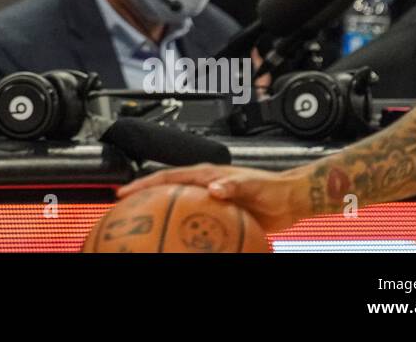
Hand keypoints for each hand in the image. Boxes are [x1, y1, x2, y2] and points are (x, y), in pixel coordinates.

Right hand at [115, 164, 309, 233]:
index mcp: (206, 174)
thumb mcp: (253, 185)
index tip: (126, 193)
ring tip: (144, 227)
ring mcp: (210, 198)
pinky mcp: (218, 213)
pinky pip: (195, 220)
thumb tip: (213, 189)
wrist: (290, 199)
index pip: (168, 177)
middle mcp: (204, 184)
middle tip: (125, 210)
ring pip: (178, 205)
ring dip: (160, 212)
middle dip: (144, 197)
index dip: (145, 184)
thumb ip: (233, 185)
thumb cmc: (273, 188)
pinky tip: (179, 241)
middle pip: (166, 189)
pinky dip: (183, 227)